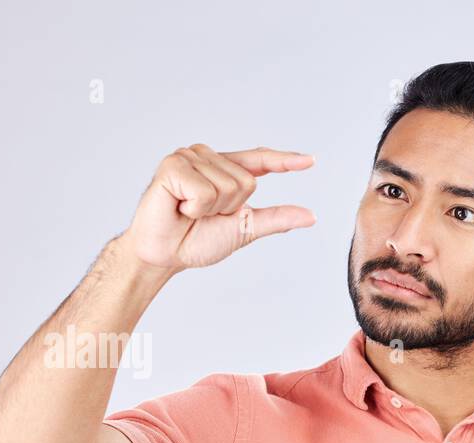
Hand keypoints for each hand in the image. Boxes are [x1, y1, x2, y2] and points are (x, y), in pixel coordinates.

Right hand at [121, 143, 315, 273]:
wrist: (164, 255)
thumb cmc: (195, 241)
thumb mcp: (243, 229)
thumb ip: (275, 219)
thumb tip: (309, 216)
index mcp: (224, 169)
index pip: (259, 160)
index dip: (284, 160)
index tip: (309, 161)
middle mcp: (207, 157)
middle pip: (246, 181)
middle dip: (228, 207)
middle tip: (202, 215)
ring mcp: (189, 157)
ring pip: (227, 186)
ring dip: (209, 210)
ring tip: (188, 212)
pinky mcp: (172, 165)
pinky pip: (204, 191)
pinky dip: (194, 208)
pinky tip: (178, 208)